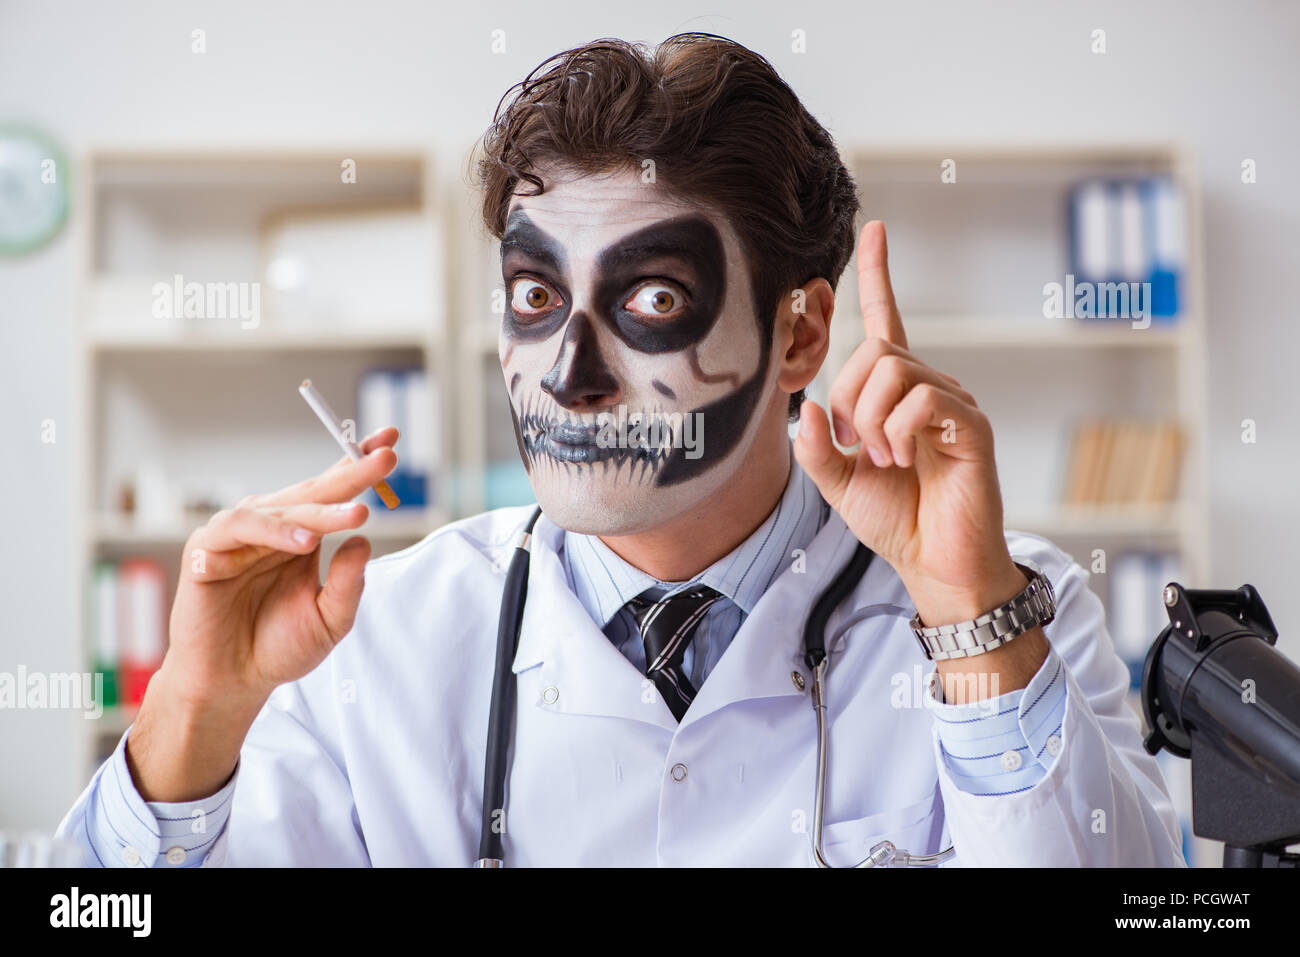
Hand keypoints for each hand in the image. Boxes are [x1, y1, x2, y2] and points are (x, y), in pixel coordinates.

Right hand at [126, 428, 398, 800]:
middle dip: (353, 472)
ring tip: (358, 515)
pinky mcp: (207, 551)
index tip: (392, 443)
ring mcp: (238, 536)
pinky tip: (305, 541)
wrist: (233, 683)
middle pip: (314, 490)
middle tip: (386, 460)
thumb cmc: (278, 648)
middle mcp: (271, 527)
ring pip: (283, 508)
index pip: (333, 491)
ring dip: (321, 509)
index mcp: (301, 534)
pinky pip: (239, 529)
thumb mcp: (331, 619)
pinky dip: (273, 531)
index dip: (359, 465)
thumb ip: (349, 583)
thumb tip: (363, 541)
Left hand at [793, 222, 1025, 626]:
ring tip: (883, 459)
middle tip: (855, 446)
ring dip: (870, 420)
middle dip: (848, 398)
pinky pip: (922, 399)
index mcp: (895, 394)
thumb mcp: (836, 482)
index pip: (887, 322)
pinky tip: (901, 460)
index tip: (876, 230)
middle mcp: (928, 388)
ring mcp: (953, 404)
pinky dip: (897, 430)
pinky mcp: (971, 427)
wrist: (933, 564)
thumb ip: (814, 446)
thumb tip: (805, 405)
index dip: (878, 277)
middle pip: (875, 350)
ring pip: (894, 370)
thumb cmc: (894, 519)